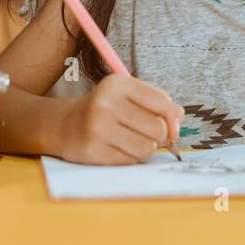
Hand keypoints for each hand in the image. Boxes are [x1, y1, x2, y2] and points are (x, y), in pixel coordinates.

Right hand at [58, 74, 183, 164]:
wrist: (65, 125)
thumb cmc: (106, 110)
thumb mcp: (129, 97)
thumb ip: (158, 105)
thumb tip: (179, 118)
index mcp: (117, 84)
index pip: (162, 102)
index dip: (169, 116)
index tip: (162, 119)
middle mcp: (105, 103)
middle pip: (158, 128)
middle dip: (158, 135)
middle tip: (145, 133)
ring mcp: (97, 128)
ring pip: (147, 148)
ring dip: (145, 148)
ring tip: (130, 141)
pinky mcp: (93, 150)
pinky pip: (131, 161)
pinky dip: (130, 157)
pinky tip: (116, 148)